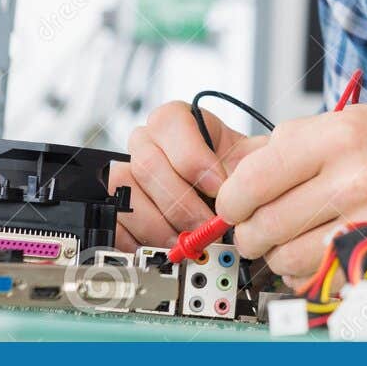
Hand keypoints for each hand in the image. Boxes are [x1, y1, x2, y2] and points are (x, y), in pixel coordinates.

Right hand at [112, 100, 267, 250]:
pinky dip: (136, 239)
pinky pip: (113, 220)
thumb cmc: (236, 171)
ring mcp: (127, 171)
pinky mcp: (117, 204)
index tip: (218, 186)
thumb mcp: (252, 158)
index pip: (169, 122)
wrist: (228, 194)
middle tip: (204, 224)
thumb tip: (252, 181)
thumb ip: (254, 162)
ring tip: (184, 239)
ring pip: (124, 192)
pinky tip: (161, 245)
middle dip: (180, 202)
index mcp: (177, 120)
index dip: (193, 158)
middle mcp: (147, 141)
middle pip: (146, 164)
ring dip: (158, 223)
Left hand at [213, 102, 366, 284]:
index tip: (236, 203)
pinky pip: (323, 283)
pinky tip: (330, 255)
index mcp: (342, 136)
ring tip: (300, 238)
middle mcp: (354, 180)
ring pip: (287, 260)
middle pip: (262, 224)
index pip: (252, 178)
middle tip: (263, 226)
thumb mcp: (366, 119)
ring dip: (282, 256)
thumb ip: (306, 143)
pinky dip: (314, 277)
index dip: (233, 198)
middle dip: (253, 230)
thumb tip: (246, 173)